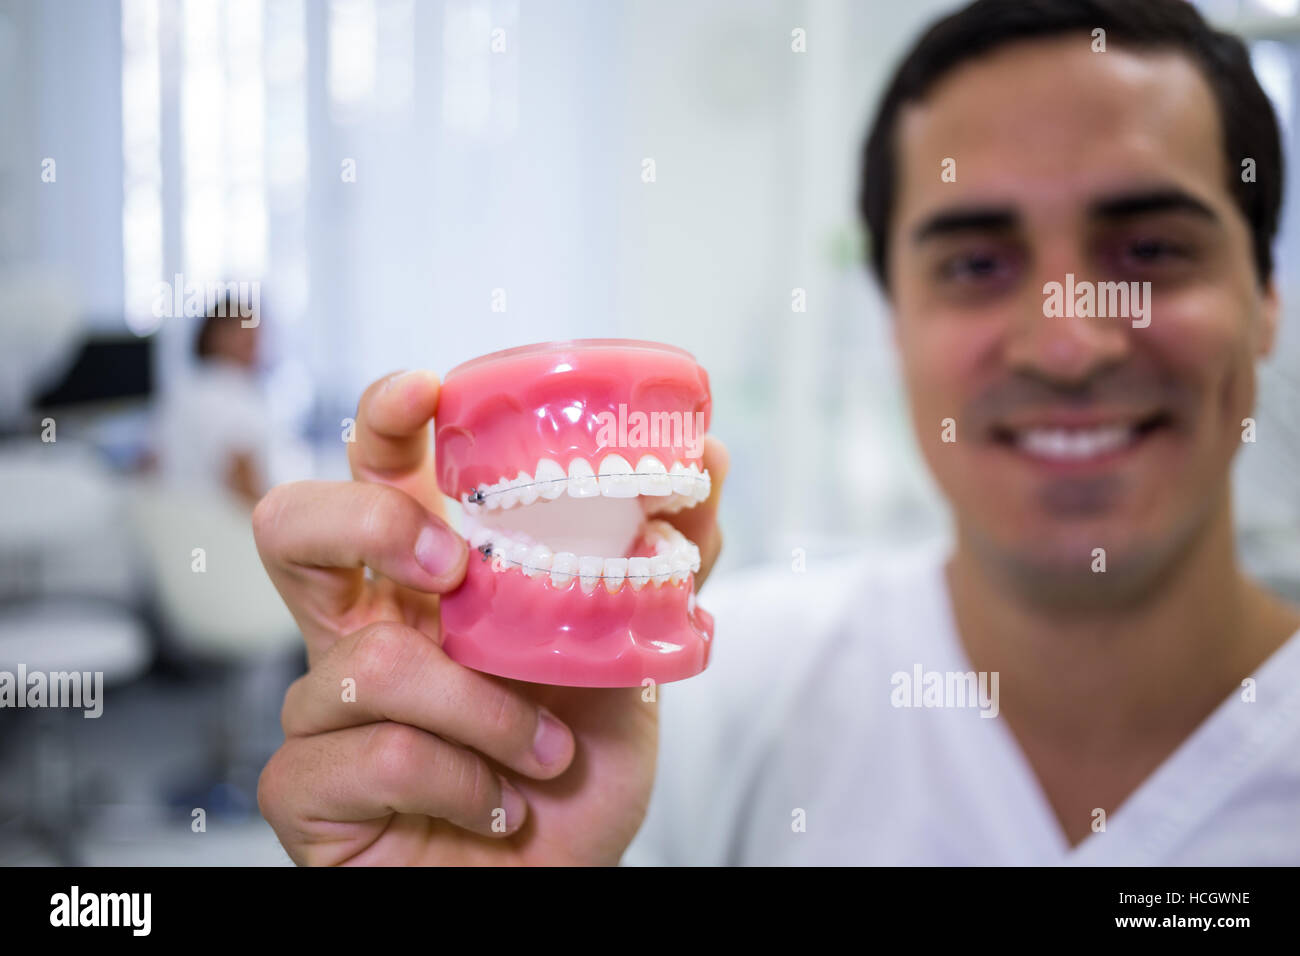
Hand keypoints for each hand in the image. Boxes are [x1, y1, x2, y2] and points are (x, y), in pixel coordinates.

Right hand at [253, 370, 726, 864]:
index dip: (383, 419)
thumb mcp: (632, 650)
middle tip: (452, 568)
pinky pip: (376, 754)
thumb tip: (709, 461)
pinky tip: (495, 806)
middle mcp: (361, 629)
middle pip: (293, 525)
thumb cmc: (575, 759)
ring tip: (542, 753)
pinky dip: (465, 781)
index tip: (430, 394)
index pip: (376, 473)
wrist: (559, 875)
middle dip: (369, 523)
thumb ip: (664, 559)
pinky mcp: (305, 787)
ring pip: (373, 663)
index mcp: (424, 582)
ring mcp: (322, 709)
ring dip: (485, 712)